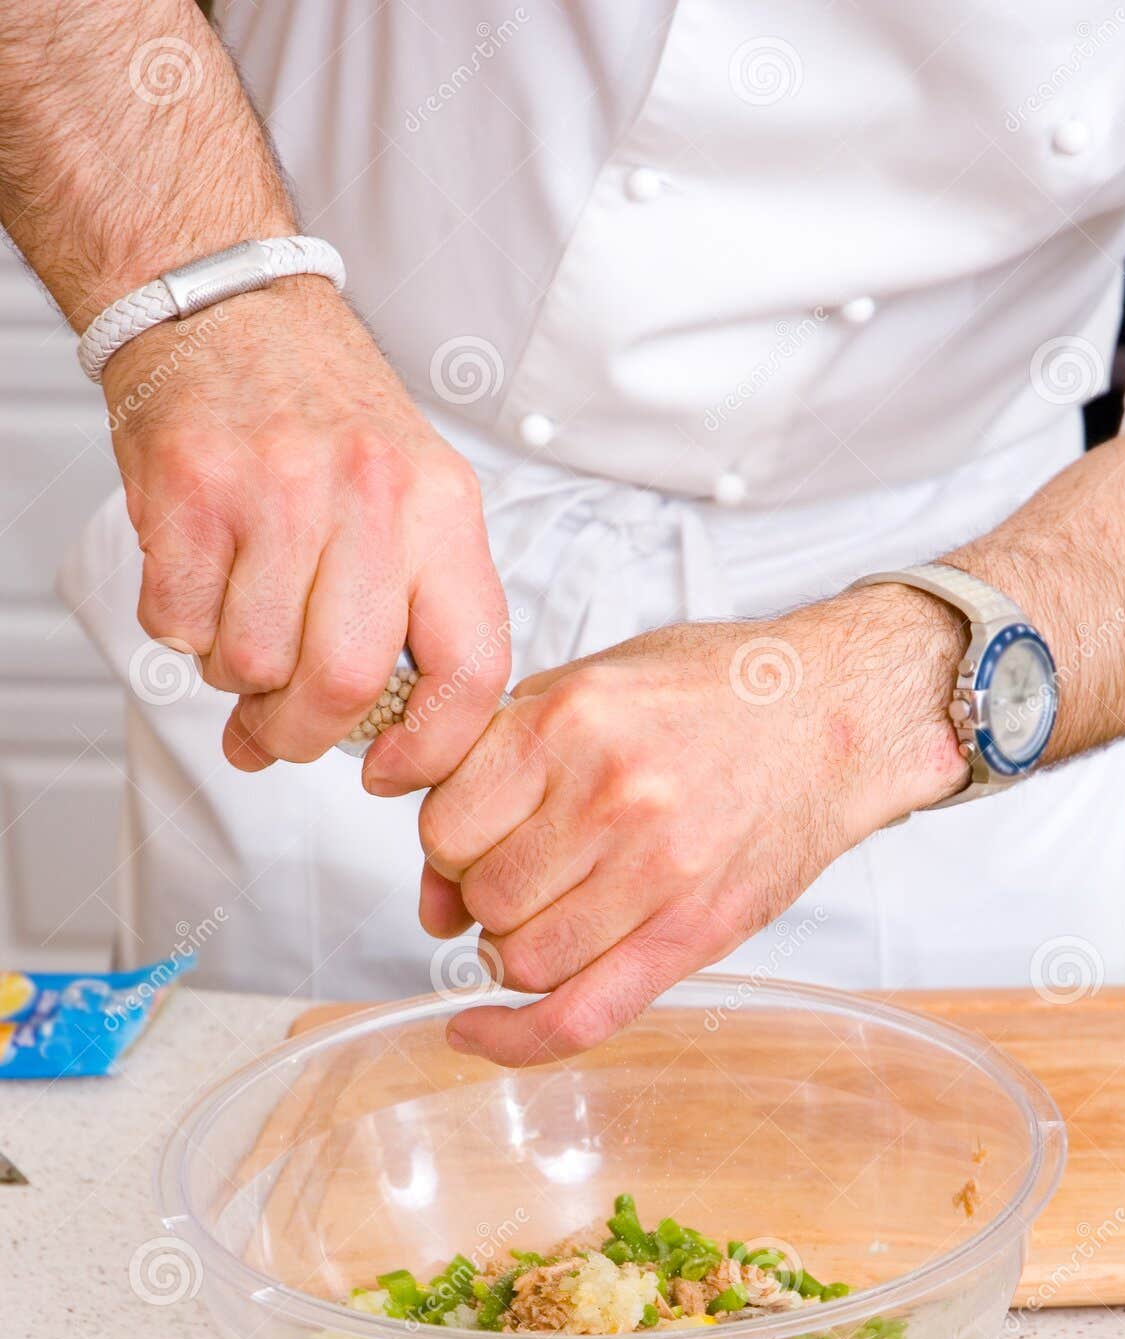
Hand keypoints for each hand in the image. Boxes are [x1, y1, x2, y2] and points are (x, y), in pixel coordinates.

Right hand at [104, 277, 509, 782]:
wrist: (231, 309)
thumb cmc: (323, 416)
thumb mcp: (413, 496)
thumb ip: (409, 615)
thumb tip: (373, 747)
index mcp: (444, 511)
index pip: (472, 666)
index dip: (432, 748)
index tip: (392, 772)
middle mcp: (373, 497)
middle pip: (349, 682)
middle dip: (305, 731)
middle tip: (281, 728)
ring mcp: (280, 490)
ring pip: (256, 664)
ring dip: (239, 677)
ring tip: (241, 628)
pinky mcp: (193, 489)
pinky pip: (181, 625)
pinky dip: (182, 633)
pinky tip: (200, 586)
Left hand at [417, 587, 968, 1064]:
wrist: (828, 718)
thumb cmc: (708, 694)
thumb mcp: (582, 685)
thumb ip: (492, 768)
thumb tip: (432, 889)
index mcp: (568, 723)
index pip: (444, 830)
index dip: (446, 845)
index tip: (472, 838)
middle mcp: (609, 798)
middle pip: (483, 900)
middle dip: (484, 896)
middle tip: (522, 871)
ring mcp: (655, 873)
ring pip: (522, 961)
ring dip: (516, 948)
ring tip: (550, 911)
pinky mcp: (694, 934)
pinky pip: (578, 1016)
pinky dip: (514, 1040)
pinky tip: (477, 1032)